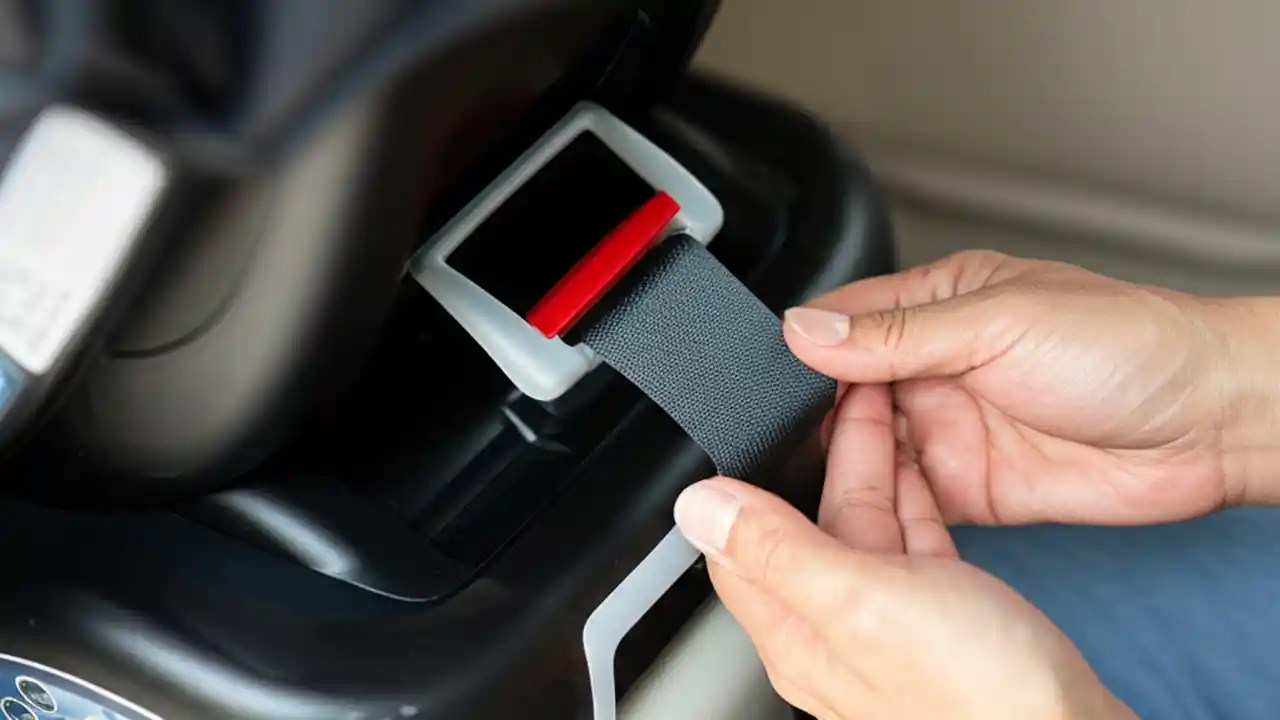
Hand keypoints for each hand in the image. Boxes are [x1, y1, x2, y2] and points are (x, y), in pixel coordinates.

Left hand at [674, 385, 1134, 719]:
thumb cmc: (978, 701)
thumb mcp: (861, 603)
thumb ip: (777, 550)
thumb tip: (698, 506)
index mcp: (798, 629)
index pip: (741, 542)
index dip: (750, 475)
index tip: (768, 420)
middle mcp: (835, 630)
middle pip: (807, 524)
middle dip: (818, 454)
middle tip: (835, 393)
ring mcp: (891, 627)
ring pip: (863, 528)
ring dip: (867, 467)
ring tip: (876, 404)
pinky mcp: (946, 622)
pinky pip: (912, 544)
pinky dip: (912, 498)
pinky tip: (919, 470)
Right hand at [784, 251, 1279, 524]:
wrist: (1208, 427)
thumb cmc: (1129, 345)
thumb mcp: (997, 322)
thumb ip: (897, 333)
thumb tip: (807, 330)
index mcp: (939, 304)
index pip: (846, 321)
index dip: (806, 347)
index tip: (772, 373)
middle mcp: (937, 366)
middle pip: (844, 391)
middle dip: (818, 412)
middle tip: (797, 433)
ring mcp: (949, 428)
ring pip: (865, 449)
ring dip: (844, 462)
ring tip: (826, 471)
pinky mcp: (966, 487)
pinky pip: (902, 499)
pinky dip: (879, 506)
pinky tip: (861, 506)